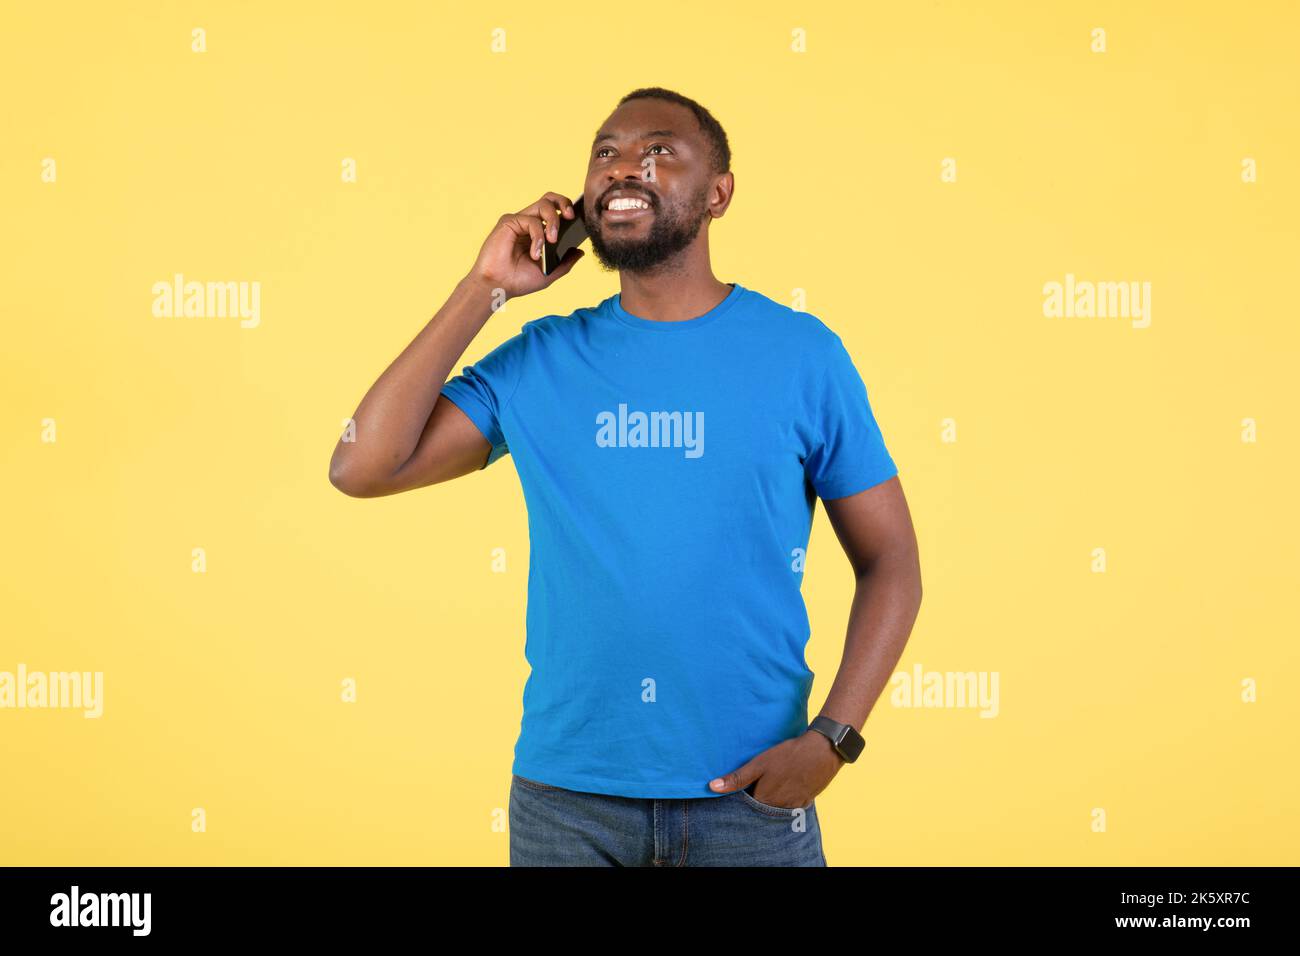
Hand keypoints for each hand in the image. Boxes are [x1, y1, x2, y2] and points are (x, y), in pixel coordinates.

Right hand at [467, 191, 584, 299]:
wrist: (498, 287)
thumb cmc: (519, 281)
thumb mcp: (550, 274)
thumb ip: (565, 262)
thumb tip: (581, 251)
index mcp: (538, 232)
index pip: (556, 211)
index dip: (568, 209)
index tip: (580, 219)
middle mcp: (529, 223)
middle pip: (550, 199)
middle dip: (564, 202)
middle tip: (571, 217)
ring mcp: (519, 221)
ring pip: (543, 204)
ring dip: (553, 221)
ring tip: (553, 240)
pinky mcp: (508, 222)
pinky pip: (531, 220)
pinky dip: (537, 236)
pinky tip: (535, 253)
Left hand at [709, 730, 845, 808]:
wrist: (822, 750)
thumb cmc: (789, 755)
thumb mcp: (759, 763)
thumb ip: (737, 778)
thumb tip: (712, 787)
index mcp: (765, 800)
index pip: (747, 806)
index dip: (743, 797)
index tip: (743, 787)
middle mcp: (779, 808)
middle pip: (762, 808)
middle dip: (757, 800)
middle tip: (758, 783)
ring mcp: (794, 806)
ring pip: (777, 808)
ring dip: (772, 800)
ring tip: (773, 783)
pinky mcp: (806, 801)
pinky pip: (791, 806)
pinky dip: (786, 799)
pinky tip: (786, 785)